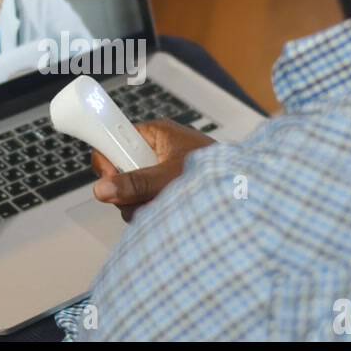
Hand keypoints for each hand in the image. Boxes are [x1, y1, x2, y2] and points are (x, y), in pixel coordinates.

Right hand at [90, 119, 215, 222]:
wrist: (249, 192)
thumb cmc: (220, 174)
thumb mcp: (170, 177)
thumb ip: (136, 183)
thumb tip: (102, 189)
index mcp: (156, 135)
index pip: (114, 139)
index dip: (108, 160)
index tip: (108, 179)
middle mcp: (156, 152)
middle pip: (120, 172)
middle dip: (129, 192)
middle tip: (144, 198)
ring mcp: (161, 173)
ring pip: (131, 193)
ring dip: (142, 206)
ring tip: (164, 206)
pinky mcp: (167, 192)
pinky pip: (145, 203)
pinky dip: (153, 213)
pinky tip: (168, 214)